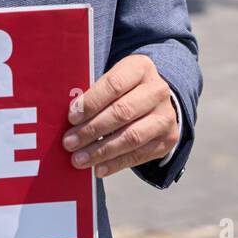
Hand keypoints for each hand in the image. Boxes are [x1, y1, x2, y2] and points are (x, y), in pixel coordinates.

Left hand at [63, 55, 177, 177]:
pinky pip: (139, 155)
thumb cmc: (123, 91)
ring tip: (79, 159)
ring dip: (101, 150)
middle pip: (122, 112)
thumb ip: (93, 94)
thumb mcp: (111, 81)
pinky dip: (115, 164)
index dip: (91, 102)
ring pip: (131, 136)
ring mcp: (166, 116)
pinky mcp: (168, 139)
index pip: (114, 84)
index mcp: (140, 68)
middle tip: (69, 142)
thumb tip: (71, 117)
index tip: (72, 117)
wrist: (155, 102)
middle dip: (92, 129)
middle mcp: (158, 90)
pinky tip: (98, 169)